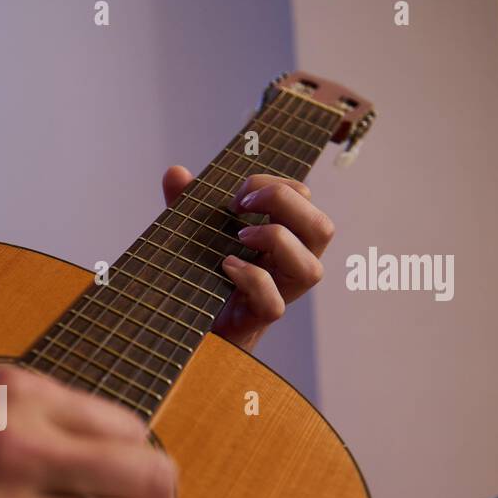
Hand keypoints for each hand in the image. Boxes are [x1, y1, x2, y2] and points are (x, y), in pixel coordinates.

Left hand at [161, 165, 335, 351]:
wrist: (187, 325)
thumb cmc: (201, 273)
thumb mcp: (193, 231)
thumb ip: (187, 203)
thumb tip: (175, 172)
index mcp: (284, 237)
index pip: (305, 200)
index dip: (276, 185)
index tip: (237, 194)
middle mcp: (289, 265)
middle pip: (322, 228)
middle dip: (284, 202)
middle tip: (240, 206)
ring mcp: (279, 294)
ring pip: (311, 269)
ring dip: (276, 241)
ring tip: (239, 237)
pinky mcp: (258, 319)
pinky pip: (274, 304)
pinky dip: (252, 280)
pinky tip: (227, 266)